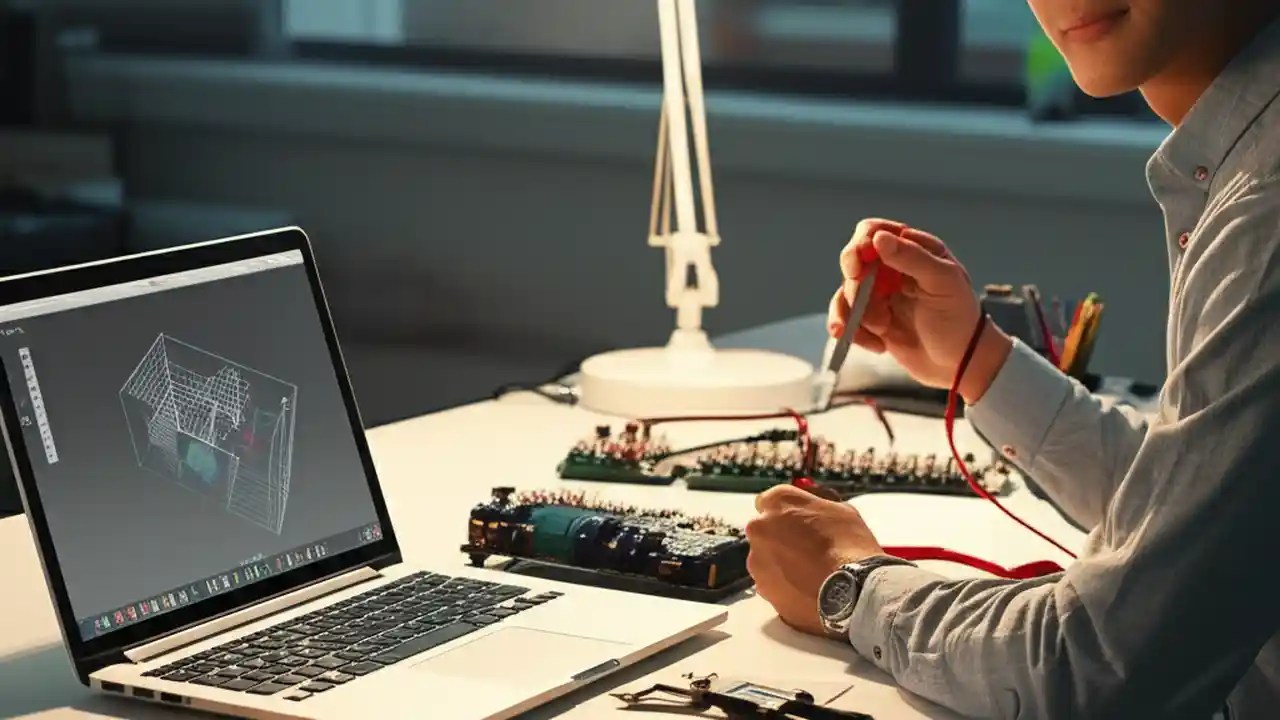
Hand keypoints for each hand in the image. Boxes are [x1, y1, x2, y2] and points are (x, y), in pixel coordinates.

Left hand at [744, 485, 882, 636]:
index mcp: (777, 503)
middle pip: (764, 531)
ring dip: (780, 563)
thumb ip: (817, 504)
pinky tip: (805, 589)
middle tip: (807, 550)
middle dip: (780, 538)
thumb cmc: (850, 545)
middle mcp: (760, 528)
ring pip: (765, 558)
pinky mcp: (762, 588)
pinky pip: (770, 582)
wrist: (852, 591)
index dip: (785, 513)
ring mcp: (757, 560)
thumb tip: (811, 504)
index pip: (769, 501)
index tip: (797, 522)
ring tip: (809, 574)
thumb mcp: (841, 510)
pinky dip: (783, 585)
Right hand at [828, 219, 1011, 402]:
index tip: (857, 269)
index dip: (858, 247)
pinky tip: (878, 346)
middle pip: (852, 264)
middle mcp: (891, 268)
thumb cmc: (959, 318)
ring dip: (856, 315)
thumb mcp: (943, 282)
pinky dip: (854, 333)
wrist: (960, 364)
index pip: (872, 232)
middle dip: (858, 290)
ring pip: (846, 294)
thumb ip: (913, 258)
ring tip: (883, 330)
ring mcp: (879, 295)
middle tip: (876, 311)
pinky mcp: (871, 321)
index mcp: (912, 250)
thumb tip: (878, 237)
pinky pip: (846, 319)